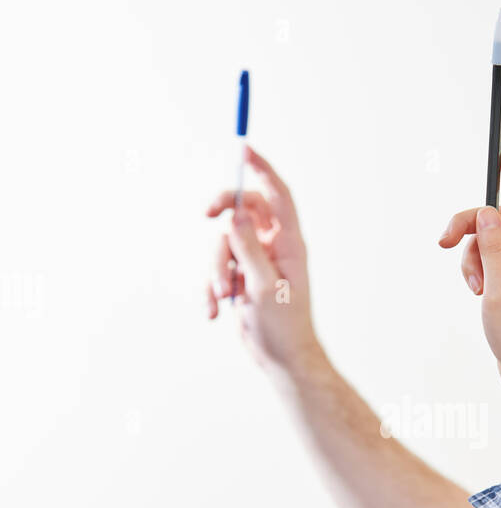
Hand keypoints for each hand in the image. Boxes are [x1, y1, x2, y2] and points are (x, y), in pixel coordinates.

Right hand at [205, 148, 318, 376]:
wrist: (280, 359)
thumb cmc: (283, 327)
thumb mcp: (265, 288)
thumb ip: (249, 250)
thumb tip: (236, 215)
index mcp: (289, 243)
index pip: (277, 196)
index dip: (262, 170)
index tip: (243, 148)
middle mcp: (272, 247)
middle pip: (242, 210)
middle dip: (222, 212)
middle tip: (205, 213)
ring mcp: (254, 262)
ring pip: (222, 244)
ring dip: (216, 270)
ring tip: (224, 297)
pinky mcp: (239, 278)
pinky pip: (215, 270)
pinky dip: (210, 289)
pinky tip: (214, 312)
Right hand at [439, 146, 500, 406]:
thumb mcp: (499, 292)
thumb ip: (491, 249)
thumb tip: (487, 213)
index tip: (500, 147)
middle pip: (500, 220)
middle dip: (470, 230)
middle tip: (442, 240)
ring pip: (491, 240)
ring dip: (473, 258)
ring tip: (473, 288)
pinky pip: (493, 259)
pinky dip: (479, 271)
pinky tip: (477, 294)